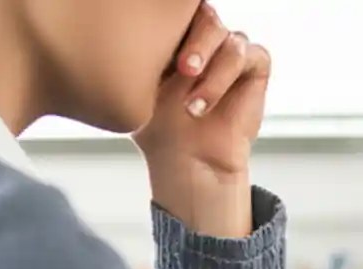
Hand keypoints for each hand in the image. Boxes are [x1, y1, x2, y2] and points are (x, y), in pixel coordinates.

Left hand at [132, 1, 269, 237]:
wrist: (186, 159)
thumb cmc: (156, 123)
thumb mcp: (135, 83)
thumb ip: (135, 50)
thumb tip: (108, 25)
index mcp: (172, 30)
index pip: (175, 9)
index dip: (167, 18)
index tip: (161, 56)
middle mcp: (202, 33)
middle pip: (202, 12)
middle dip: (194, 41)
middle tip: (183, 70)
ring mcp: (229, 46)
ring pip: (226, 34)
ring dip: (209, 69)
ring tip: (190, 103)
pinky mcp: (254, 63)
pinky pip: (246, 54)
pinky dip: (224, 78)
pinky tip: (203, 105)